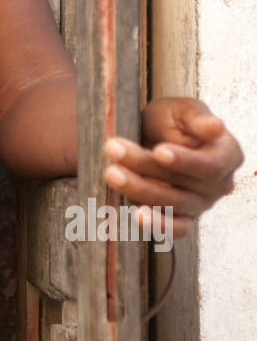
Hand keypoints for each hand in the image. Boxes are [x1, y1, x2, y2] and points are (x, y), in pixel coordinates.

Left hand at [102, 97, 243, 240]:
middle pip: (185, 185)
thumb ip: (198, 117)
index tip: (158, 150)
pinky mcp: (182, 219)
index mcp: (228, 155)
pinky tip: (137, 214)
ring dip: (139, 189)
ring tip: (112, 172)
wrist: (150, 136)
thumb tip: (216, 127)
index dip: (185, 161)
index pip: (211, 165)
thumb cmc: (170, 121)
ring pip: (172, 204)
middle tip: (114, 149)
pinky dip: (157, 225)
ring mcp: (200, 204)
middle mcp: (219, 185)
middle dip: (146, 167)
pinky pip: (174, 230)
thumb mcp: (182, 110)